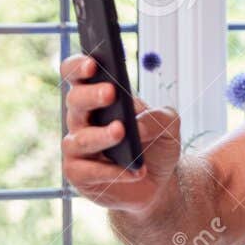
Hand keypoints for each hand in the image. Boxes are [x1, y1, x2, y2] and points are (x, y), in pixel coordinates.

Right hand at [60, 54, 180, 216]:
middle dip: (91, 95)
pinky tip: (135, 171)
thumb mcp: (169, 125)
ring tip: (121, 132)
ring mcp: (77, 146)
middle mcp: (82, 118)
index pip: (76, 74)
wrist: (159, 180)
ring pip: (80, 138)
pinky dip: (112, 171)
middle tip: (111, 92)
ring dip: (101, 135)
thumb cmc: (157, 143)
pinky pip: (89, 171)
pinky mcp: (79, 174)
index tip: (93, 64)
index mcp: (98, 96)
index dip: (78, 66)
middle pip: (75, 100)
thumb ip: (159, 117)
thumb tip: (138, 125)